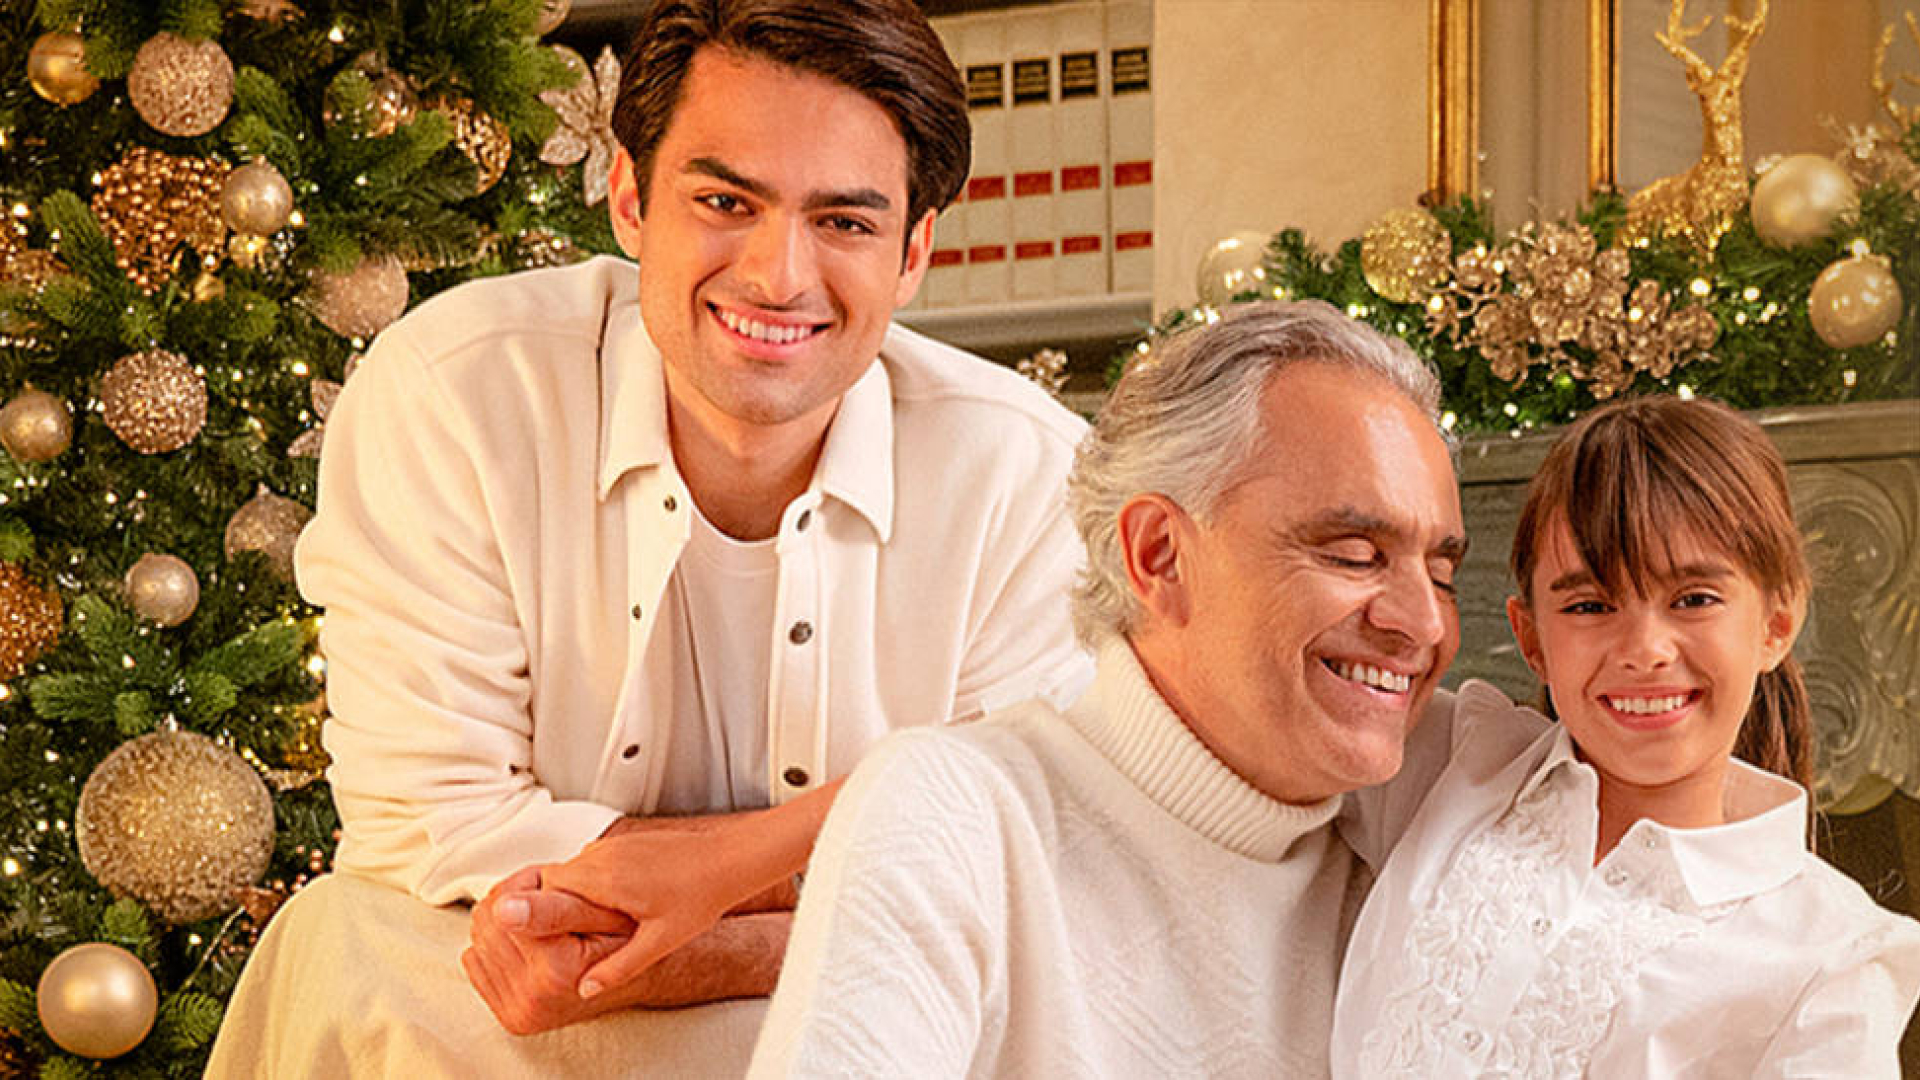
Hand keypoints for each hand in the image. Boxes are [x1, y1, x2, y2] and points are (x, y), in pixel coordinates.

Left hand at [463, 867, 633, 1034]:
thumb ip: (553, 906)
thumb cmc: (625, 936)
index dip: (525, 885)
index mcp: (558, 969)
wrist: (638, 978)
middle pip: (486, 924)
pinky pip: (475, 966)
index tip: (550, 884)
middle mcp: (536, 998)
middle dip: (511, 903)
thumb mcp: (601, 910)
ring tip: (541, 924)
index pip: (502, 907)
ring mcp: (522, 1012)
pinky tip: (529, 945)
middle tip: (547, 902)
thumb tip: (501, 909)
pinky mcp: (514, 1019)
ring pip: (478, 942)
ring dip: (504, 925)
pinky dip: (498, 948)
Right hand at [537, 825, 750, 997]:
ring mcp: (615, 845)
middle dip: (553, 903)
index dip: (538, 910)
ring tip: (589, 921)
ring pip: (574, 867)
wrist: (728, 861)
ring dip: (574, 892)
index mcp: (603, 878)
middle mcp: (604, 855)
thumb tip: (586, 989)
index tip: (540, 932)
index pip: (546, 888)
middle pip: (555, 877)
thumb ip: (618, 967)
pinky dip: (592, 880)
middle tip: (562, 933)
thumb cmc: (698, 897)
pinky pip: (594, 860)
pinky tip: (613, 902)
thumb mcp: (658, 942)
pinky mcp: (628, 842)